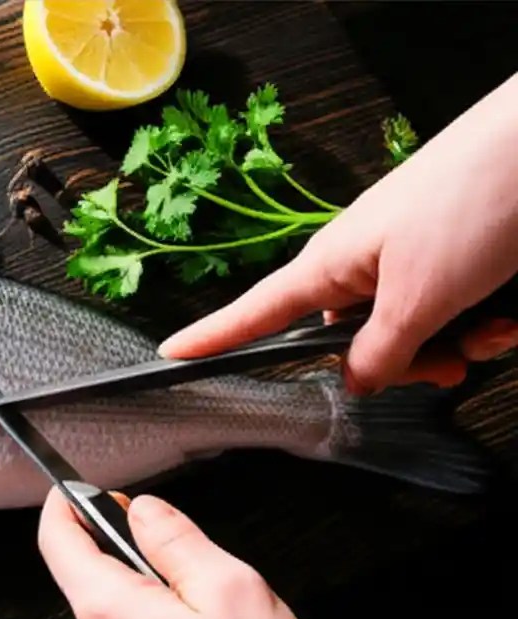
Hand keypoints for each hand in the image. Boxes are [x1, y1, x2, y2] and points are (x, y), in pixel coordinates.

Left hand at [38, 489, 335, 618]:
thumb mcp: (229, 586)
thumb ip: (176, 539)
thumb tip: (143, 511)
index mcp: (109, 609)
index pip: (56, 539)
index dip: (68, 504)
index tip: (82, 491)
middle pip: (91, 578)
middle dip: (133, 562)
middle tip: (192, 572)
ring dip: (154, 609)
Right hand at [158, 72, 517, 394]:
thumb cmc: (471, 199)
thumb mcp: (420, 297)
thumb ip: (382, 353)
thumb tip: (356, 381)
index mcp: (329, 266)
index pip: (255, 313)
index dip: (212, 337)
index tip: (171, 355)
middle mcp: (361, 263)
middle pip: (356, 342)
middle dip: (408, 363)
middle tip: (451, 361)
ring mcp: (406, 257)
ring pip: (413, 331)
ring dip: (459, 341)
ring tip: (494, 324)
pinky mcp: (450, 253)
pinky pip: (453, 310)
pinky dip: (485, 320)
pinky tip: (508, 312)